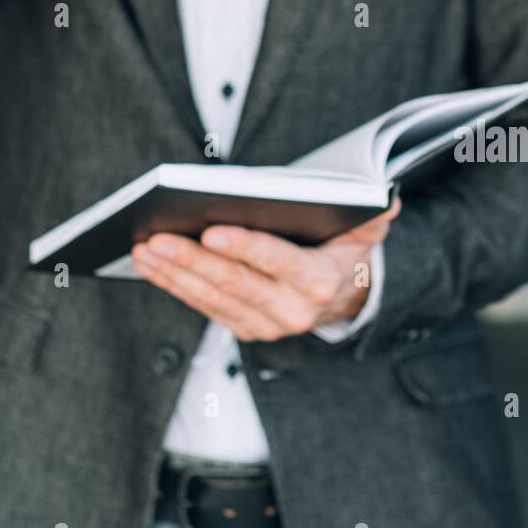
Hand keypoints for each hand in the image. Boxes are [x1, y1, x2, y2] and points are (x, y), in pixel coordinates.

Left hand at [131, 197, 401, 340]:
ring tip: (143, 247)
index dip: (244, 248)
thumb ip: (372, 212)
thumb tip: (384, 199)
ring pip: (212, 298)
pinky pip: (203, 307)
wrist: (348, 297)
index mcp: (319, 283)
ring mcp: (266, 325)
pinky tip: (150, 264)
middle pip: (233, 282)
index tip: (210, 232)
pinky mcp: (246, 328)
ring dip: (173, 274)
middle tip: (156, 236)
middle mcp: (292, 311)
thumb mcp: (367, 229)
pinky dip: (174, 285)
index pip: (276, 262)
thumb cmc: (346, 249)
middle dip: (190, 259)